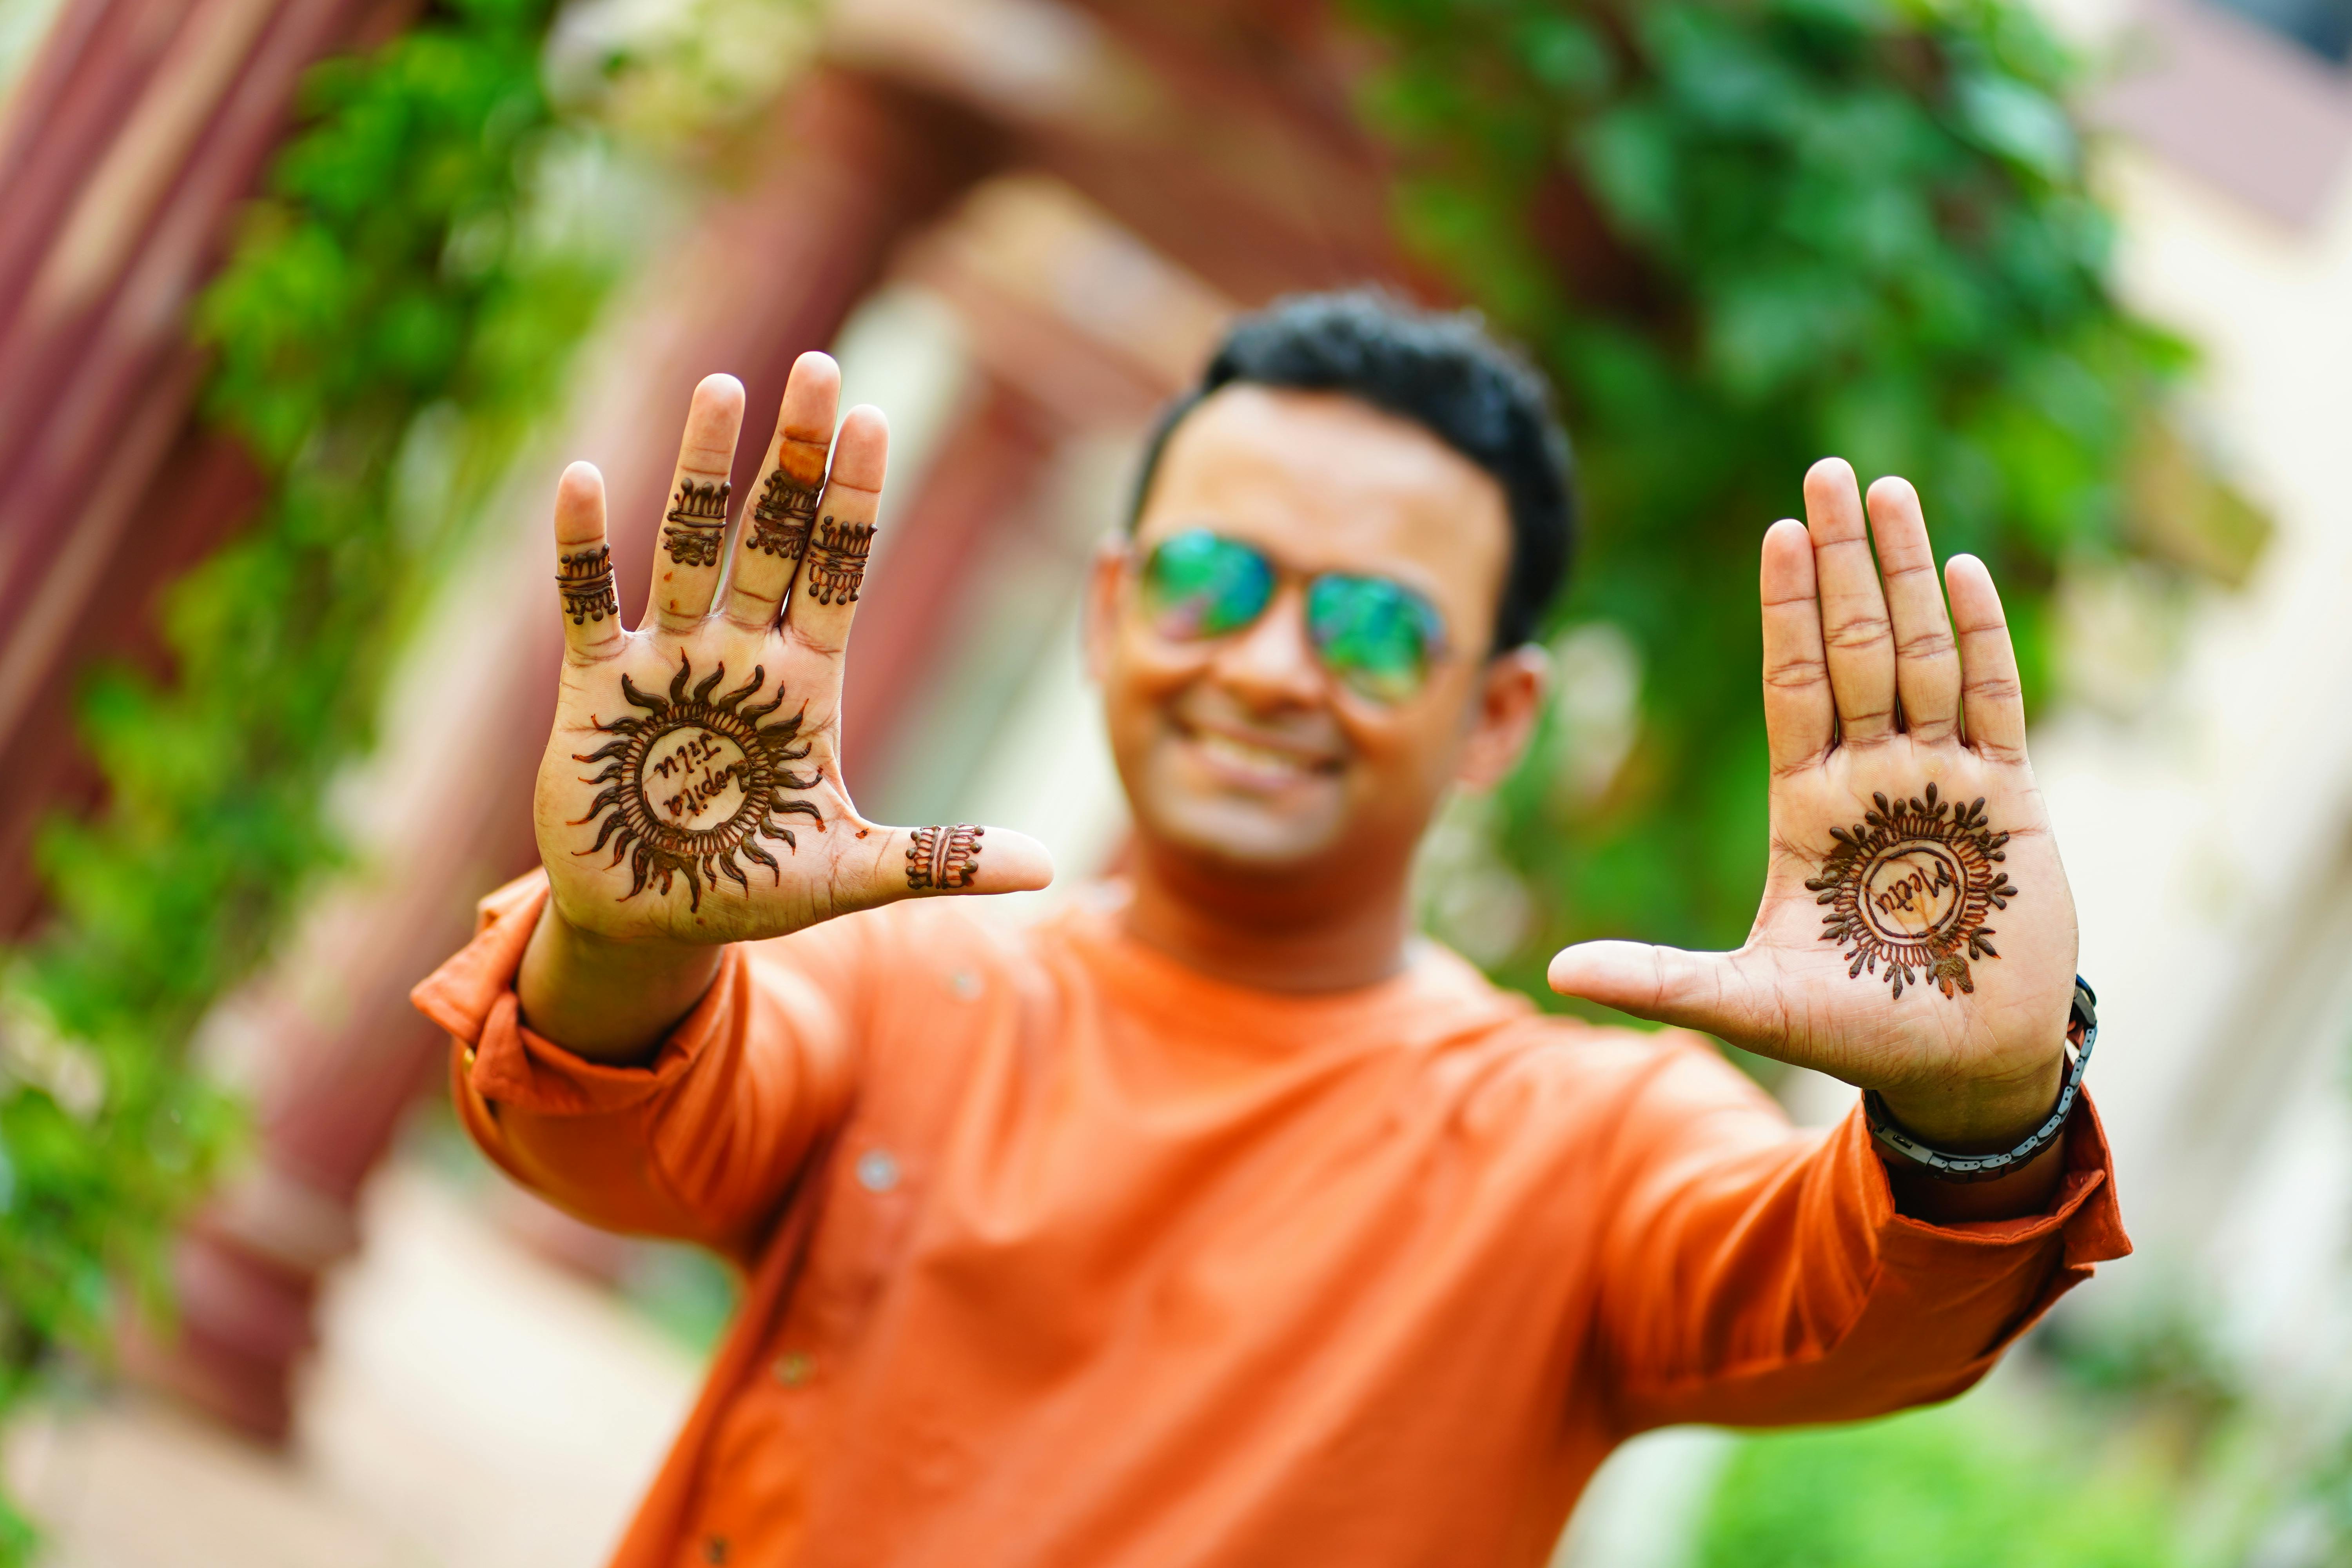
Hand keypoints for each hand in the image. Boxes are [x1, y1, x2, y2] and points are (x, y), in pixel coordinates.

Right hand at [534, 356, 1052, 951]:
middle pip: (774, 535)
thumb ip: (941, 859)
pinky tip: (582, 478)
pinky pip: (588, 606)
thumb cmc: (753, 886)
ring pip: (688, 547)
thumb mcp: (852, 875)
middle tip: (821, 367)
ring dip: (702, 469)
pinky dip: (583, 549)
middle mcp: (739, 654)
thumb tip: (1047, 869)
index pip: (837, 570)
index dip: (853, 499)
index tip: (874, 419)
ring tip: (725, 384)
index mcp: (803, 683)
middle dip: (796, 457)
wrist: (654, 923)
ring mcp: (668, 663)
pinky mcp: (598, 690)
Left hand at [1547, 458, 2077, 1152]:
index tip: (1775, 532)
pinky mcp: (2010, 801)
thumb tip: (1555, 970)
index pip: (1793, 682)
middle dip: (1842, 560)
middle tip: (1827, 470)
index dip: (1786, 608)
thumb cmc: (1857, 1034)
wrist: (1960, 1066)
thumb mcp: (1745, 1001)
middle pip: (1854, 646)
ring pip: (1921, 653)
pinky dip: (1978, 635)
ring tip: (1888, 491)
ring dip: (1906, 572)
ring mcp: (1942, 780)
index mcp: (1808, 805)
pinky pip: (1993, 699)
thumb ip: (1657, 978)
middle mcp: (1873, 775)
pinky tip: (1959, 570)